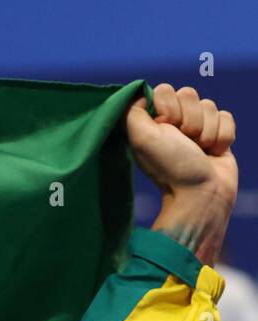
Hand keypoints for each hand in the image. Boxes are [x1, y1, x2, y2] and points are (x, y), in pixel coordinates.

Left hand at [126, 84, 237, 265]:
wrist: (201, 192)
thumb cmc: (171, 166)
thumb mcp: (142, 139)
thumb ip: (133, 113)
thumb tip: (139, 93)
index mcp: (152, 124)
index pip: (165, 90)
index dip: (169, 106)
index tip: (166, 126)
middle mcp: (173, 123)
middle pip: (190, 94)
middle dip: (190, 119)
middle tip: (184, 142)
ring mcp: (197, 128)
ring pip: (210, 105)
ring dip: (206, 130)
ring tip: (199, 150)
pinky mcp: (218, 133)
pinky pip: (226, 116)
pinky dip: (222, 136)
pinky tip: (213, 153)